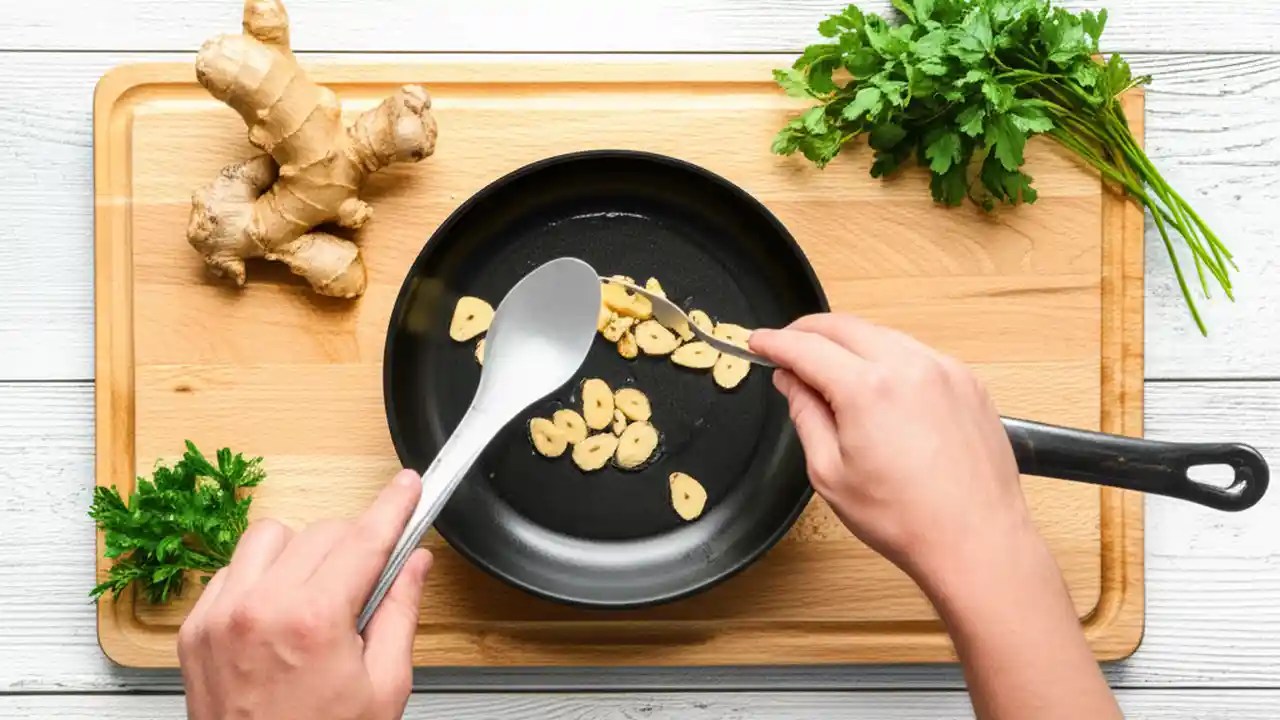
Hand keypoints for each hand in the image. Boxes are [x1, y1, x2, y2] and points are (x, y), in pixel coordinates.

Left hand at [178, 470, 431, 719]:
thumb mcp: (384, 687)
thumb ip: (400, 613)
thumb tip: (415, 565)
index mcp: (315, 621)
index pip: (365, 538)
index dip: (394, 506)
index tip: (408, 486)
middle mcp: (261, 608)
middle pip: (323, 532)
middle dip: (354, 547)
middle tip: (369, 582)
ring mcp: (221, 616)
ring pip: (272, 537)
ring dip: (303, 553)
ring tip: (317, 595)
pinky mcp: (196, 629)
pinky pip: (234, 569)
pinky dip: (260, 577)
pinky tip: (278, 611)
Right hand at [750, 314, 1034, 589]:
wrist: (976, 540)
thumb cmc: (904, 518)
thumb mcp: (830, 473)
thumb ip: (806, 415)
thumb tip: (792, 381)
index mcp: (868, 389)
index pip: (806, 347)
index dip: (774, 343)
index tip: (758, 343)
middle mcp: (909, 366)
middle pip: (844, 327)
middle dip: (808, 333)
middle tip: (787, 348)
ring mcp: (944, 370)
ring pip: (882, 335)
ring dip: (849, 343)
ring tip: (831, 370)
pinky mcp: (968, 382)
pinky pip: (917, 353)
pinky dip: (888, 358)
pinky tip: (879, 385)